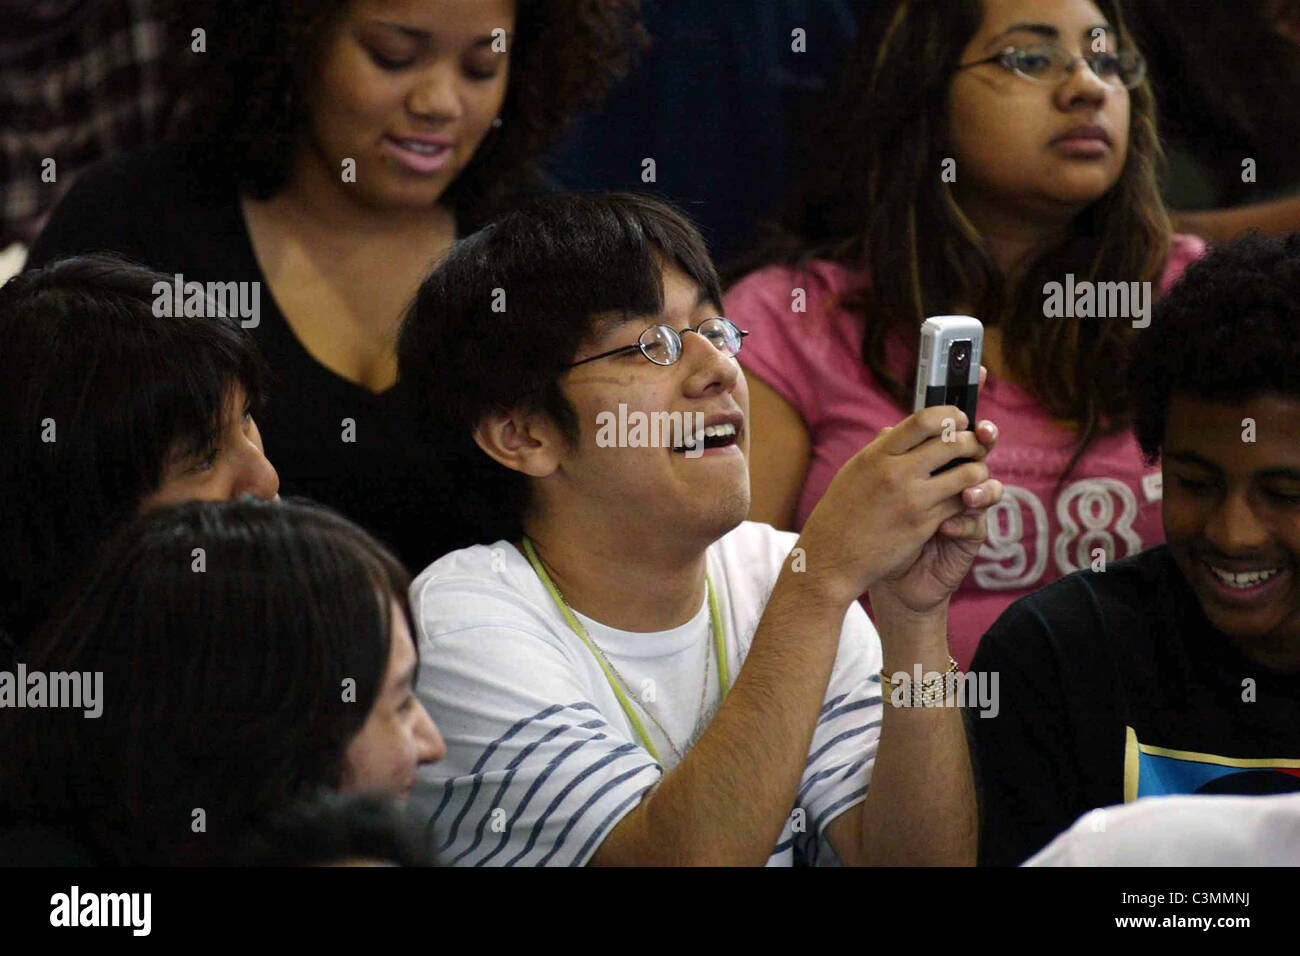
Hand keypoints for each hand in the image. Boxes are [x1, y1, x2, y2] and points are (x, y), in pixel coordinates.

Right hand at [797, 367, 999, 606]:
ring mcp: (912, 499)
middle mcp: (896, 473)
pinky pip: (960, 504)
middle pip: (953, 442)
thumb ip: (880, 451)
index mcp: (877, 455)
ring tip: (973, 474)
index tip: (959, 418)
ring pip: (967, 474)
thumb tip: (897, 429)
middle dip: (971, 441)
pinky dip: (967, 499)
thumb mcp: (854, 472)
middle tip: (973, 447)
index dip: (950, 414)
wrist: (832, 558)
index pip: (923, 420)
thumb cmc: (841, 514)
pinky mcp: (924, 525)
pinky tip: (962, 500)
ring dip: (977, 471)